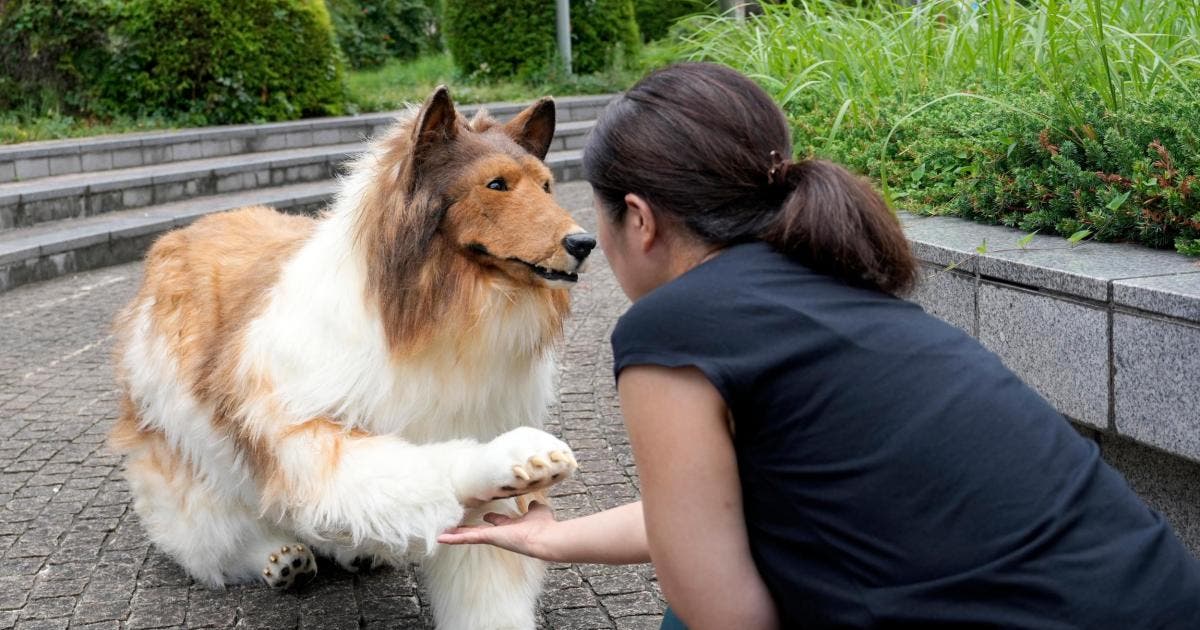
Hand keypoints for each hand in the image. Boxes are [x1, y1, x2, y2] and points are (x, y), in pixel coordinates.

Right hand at [437, 501, 558, 560]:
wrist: (546, 537)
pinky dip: (454, 538)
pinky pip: (468, 538)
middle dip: (467, 530)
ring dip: (456, 535)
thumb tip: (533, 504)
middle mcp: (501, 534)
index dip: (493, 518)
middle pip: (480, 532)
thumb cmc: (545, 526)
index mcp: (512, 527)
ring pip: (470, 536)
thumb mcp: (538, 512)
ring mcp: (494, 537)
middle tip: (455, 529)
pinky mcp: (489, 537)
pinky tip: (441, 538)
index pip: (499, 523)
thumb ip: (534, 508)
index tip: (486, 515)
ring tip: (441, 535)